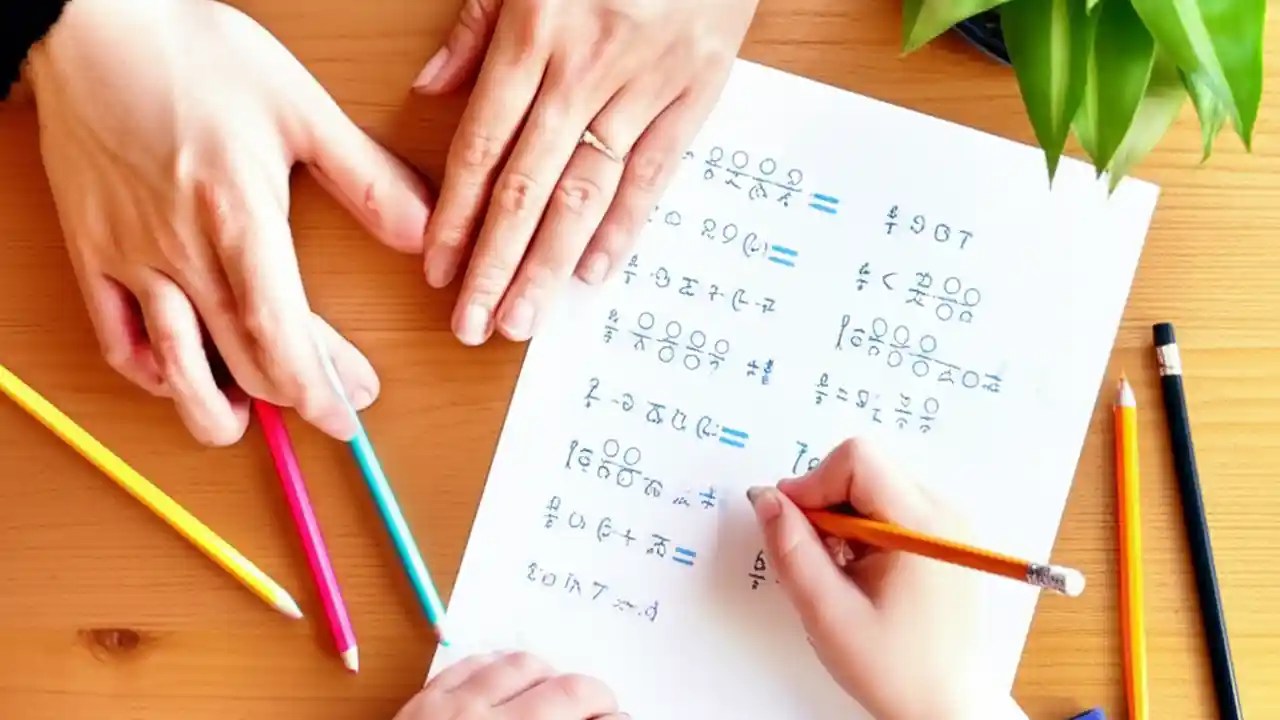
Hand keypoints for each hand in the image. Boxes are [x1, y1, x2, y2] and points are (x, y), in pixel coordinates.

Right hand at [26, 0, 431, 445]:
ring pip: (174, 370)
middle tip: (335, 407)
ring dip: (217, 411)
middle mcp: (181, 252)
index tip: (348, 413)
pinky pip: (116, 341)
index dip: (318, 390)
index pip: (283, 337)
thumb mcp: (300, 105)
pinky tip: (181, 377)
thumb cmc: (193, 55)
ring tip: (253, 419)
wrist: (88, 25)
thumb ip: (366, 177)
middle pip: (241, 362)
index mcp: (240, 219)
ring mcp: (130, 259)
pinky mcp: (91, 254)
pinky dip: (152, 374)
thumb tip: (424, 232)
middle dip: (294, 399)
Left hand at [395, 651, 626, 719]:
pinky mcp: (422, 700)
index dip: (614, 718)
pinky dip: (499, 666)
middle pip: (566, 689)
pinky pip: (472, 664)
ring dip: (550, 676)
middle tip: (602, 710)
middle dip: (595, 697)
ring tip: (558, 693)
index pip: (588, 719)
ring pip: (520, 665)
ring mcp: (452, 707)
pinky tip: (509, 679)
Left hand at [411, 0, 758, 344]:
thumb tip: (432, 90)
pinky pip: (656, 170)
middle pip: (527, 186)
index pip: (483, 146)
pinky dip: (625, 225)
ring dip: (550, 264)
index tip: (439, 270)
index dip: (457, 215)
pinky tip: (593, 272)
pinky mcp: (697, 90)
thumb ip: (478, 23)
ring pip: (586, 191)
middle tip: (473, 324)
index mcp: (535, 32)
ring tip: (523, 319)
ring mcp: (645, 83)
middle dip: (495, 264)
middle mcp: (585, 66)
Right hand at [747, 439, 1022, 719]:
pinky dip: (861, 532)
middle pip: (864, 470)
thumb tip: (765, 499)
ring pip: (872, 488)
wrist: (947, 708)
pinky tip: (859, 574)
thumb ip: (791, 549)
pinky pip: (888, 510)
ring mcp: (948, 525)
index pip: (856, 459)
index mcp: (923, 525)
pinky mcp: (943, 539)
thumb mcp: (828, 613)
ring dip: (841, 521)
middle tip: (816, 560)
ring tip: (840, 573)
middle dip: (825, 505)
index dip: (813, 484)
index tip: (793, 526)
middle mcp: (944, 513)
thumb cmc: (896, 670)